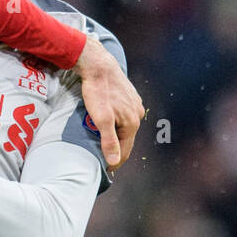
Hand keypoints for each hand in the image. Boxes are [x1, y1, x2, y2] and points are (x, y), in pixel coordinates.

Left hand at [74, 37, 144, 169]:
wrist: (99, 66)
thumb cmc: (98, 92)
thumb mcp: (101, 119)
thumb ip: (108, 140)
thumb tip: (114, 160)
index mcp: (132, 122)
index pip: (125, 150)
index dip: (115, 161)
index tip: (106, 170)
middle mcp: (138, 114)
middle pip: (127, 139)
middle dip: (117, 150)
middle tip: (105, 159)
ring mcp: (136, 104)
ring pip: (126, 127)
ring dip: (117, 136)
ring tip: (105, 143)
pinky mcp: (130, 97)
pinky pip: (125, 116)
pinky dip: (118, 124)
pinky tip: (110, 125)